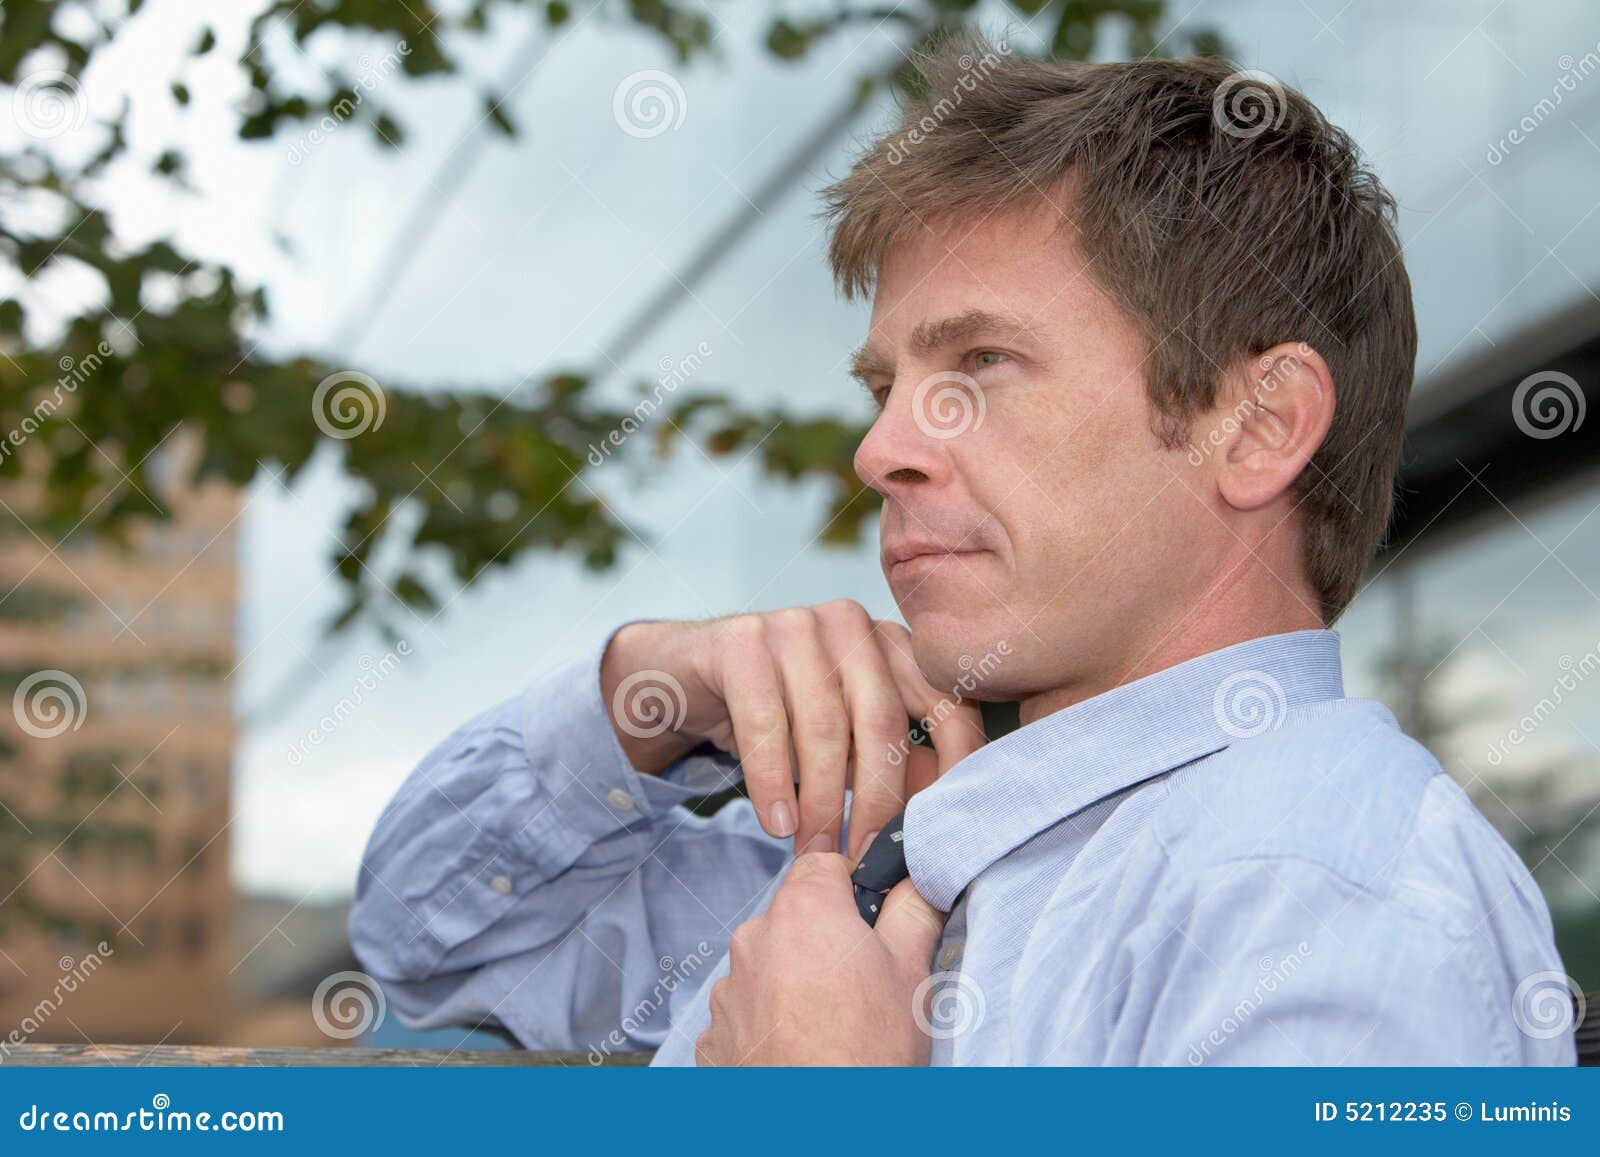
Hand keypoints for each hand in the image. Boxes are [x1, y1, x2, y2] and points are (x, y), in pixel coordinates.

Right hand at [600, 602, 985, 857]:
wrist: (683, 679)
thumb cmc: (776, 714)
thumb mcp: (843, 740)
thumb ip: (892, 763)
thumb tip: (942, 811)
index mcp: (890, 643)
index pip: (944, 699)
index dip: (956, 763)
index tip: (947, 827)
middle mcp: (850, 625)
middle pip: (882, 723)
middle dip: (876, 803)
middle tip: (862, 860)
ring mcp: (796, 626)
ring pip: (824, 728)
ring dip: (820, 802)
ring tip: (814, 850)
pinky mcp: (742, 641)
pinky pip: (765, 724)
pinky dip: (772, 783)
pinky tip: (776, 823)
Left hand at [695, 852, 943, 1065]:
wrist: (823, 1131)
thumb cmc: (868, 1052)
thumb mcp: (911, 972)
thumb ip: (912, 909)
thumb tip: (914, 879)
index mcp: (803, 911)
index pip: (823, 865)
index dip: (851, 888)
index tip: (869, 921)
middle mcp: (754, 940)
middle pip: (794, 919)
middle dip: (823, 942)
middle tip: (859, 985)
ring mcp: (728, 991)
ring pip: (768, 967)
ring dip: (792, 983)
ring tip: (830, 1027)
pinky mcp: (714, 1037)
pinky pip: (745, 1013)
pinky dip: (768, 1025)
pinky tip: (799, 1051)